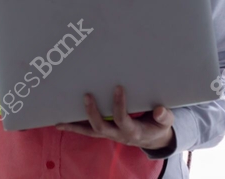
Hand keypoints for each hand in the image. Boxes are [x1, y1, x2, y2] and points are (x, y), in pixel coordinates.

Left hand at [56, 86, 175, 150]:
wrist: (153, 138)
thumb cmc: (157, 126)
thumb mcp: (165, 123)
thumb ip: (164, 116)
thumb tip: (159, 110)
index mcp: (132, 132)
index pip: (122, 119)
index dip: (119, 105)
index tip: (118, 87)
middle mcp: (117, 135)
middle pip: (100, 127)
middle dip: (92, 112)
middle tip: (87, 95)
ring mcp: (108, 134)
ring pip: (89, 131)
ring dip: (75, 125)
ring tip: (60, 119)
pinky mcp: (103, 131)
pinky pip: (86, 131)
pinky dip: (73, 127)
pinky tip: (59, 123)